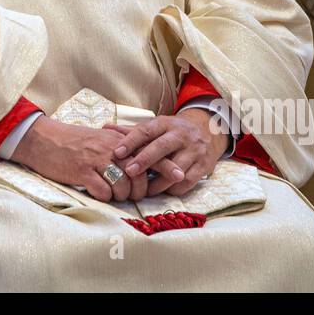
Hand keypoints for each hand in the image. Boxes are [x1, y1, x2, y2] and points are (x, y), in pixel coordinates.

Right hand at [10, 115, 157, 202]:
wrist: (44, 139)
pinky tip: (98, 193)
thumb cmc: (73, 140)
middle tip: (131, 195)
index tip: (179, 176)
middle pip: (139, 174)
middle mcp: (110, 148)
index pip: (149, 151)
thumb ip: (120, 144)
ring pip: (122, 185)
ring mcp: (96, 160)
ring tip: (113, 194)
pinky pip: (103, 191)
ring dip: (121, 196)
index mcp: (116, 140)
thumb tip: (140, 156)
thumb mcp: (100, 137)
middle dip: (139, 190)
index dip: (166, 165)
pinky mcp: (82, 172)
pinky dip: (104, 197)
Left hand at [107, 110, 228, 197]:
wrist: (208, 131)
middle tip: (129, 172)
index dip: (131, 141)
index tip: (116, 152)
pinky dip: (172, 189)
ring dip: (157, 182)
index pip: (147, 130)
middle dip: (144, 160)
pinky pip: (187, 182)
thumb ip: (132, 131)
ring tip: (143, 189)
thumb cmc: (173, 132)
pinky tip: (162, 191)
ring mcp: (195, 151)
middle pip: (162, 147)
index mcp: (166, 123)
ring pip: (175, 169)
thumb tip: (105, 127)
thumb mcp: (156, 127)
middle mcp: (182, 135)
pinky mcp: (204, 166)